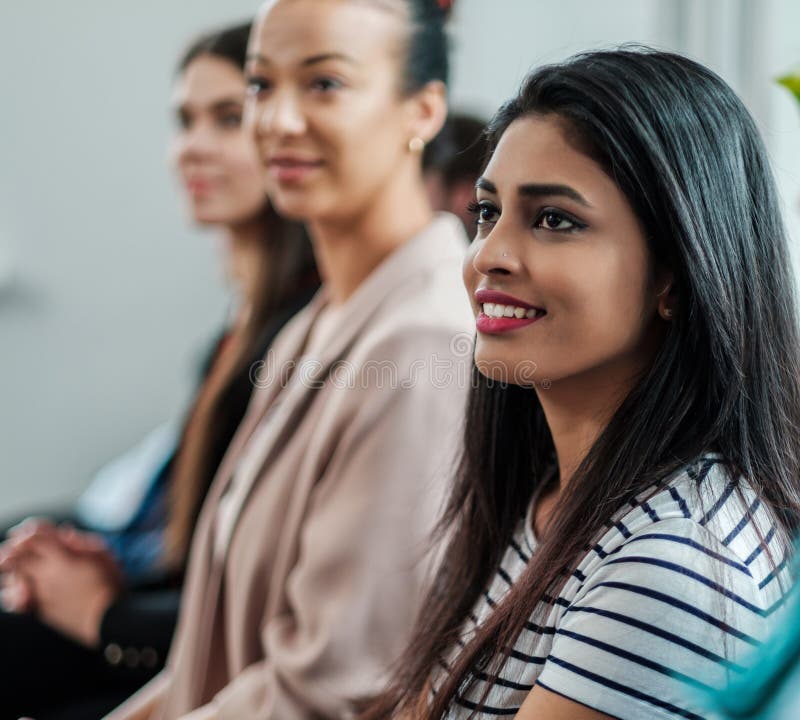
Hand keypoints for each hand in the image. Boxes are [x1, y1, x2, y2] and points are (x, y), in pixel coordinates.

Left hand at [0, 521, 121, 646]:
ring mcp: (41, 594)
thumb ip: (83, 542)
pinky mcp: (42, 611)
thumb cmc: (111, 586)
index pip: (35, 538)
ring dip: (15, 568)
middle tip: (15, 544)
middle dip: (15, 549)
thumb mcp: (104, 556)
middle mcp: (46, 576)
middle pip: (18, 556)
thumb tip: (66, 533)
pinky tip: (24, 585)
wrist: (107, 621)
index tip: (31, 530)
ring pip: (15, 577)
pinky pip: (19, 598)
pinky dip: (17, 588)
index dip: (31, 531)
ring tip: (13, 563)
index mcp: (61, 559)